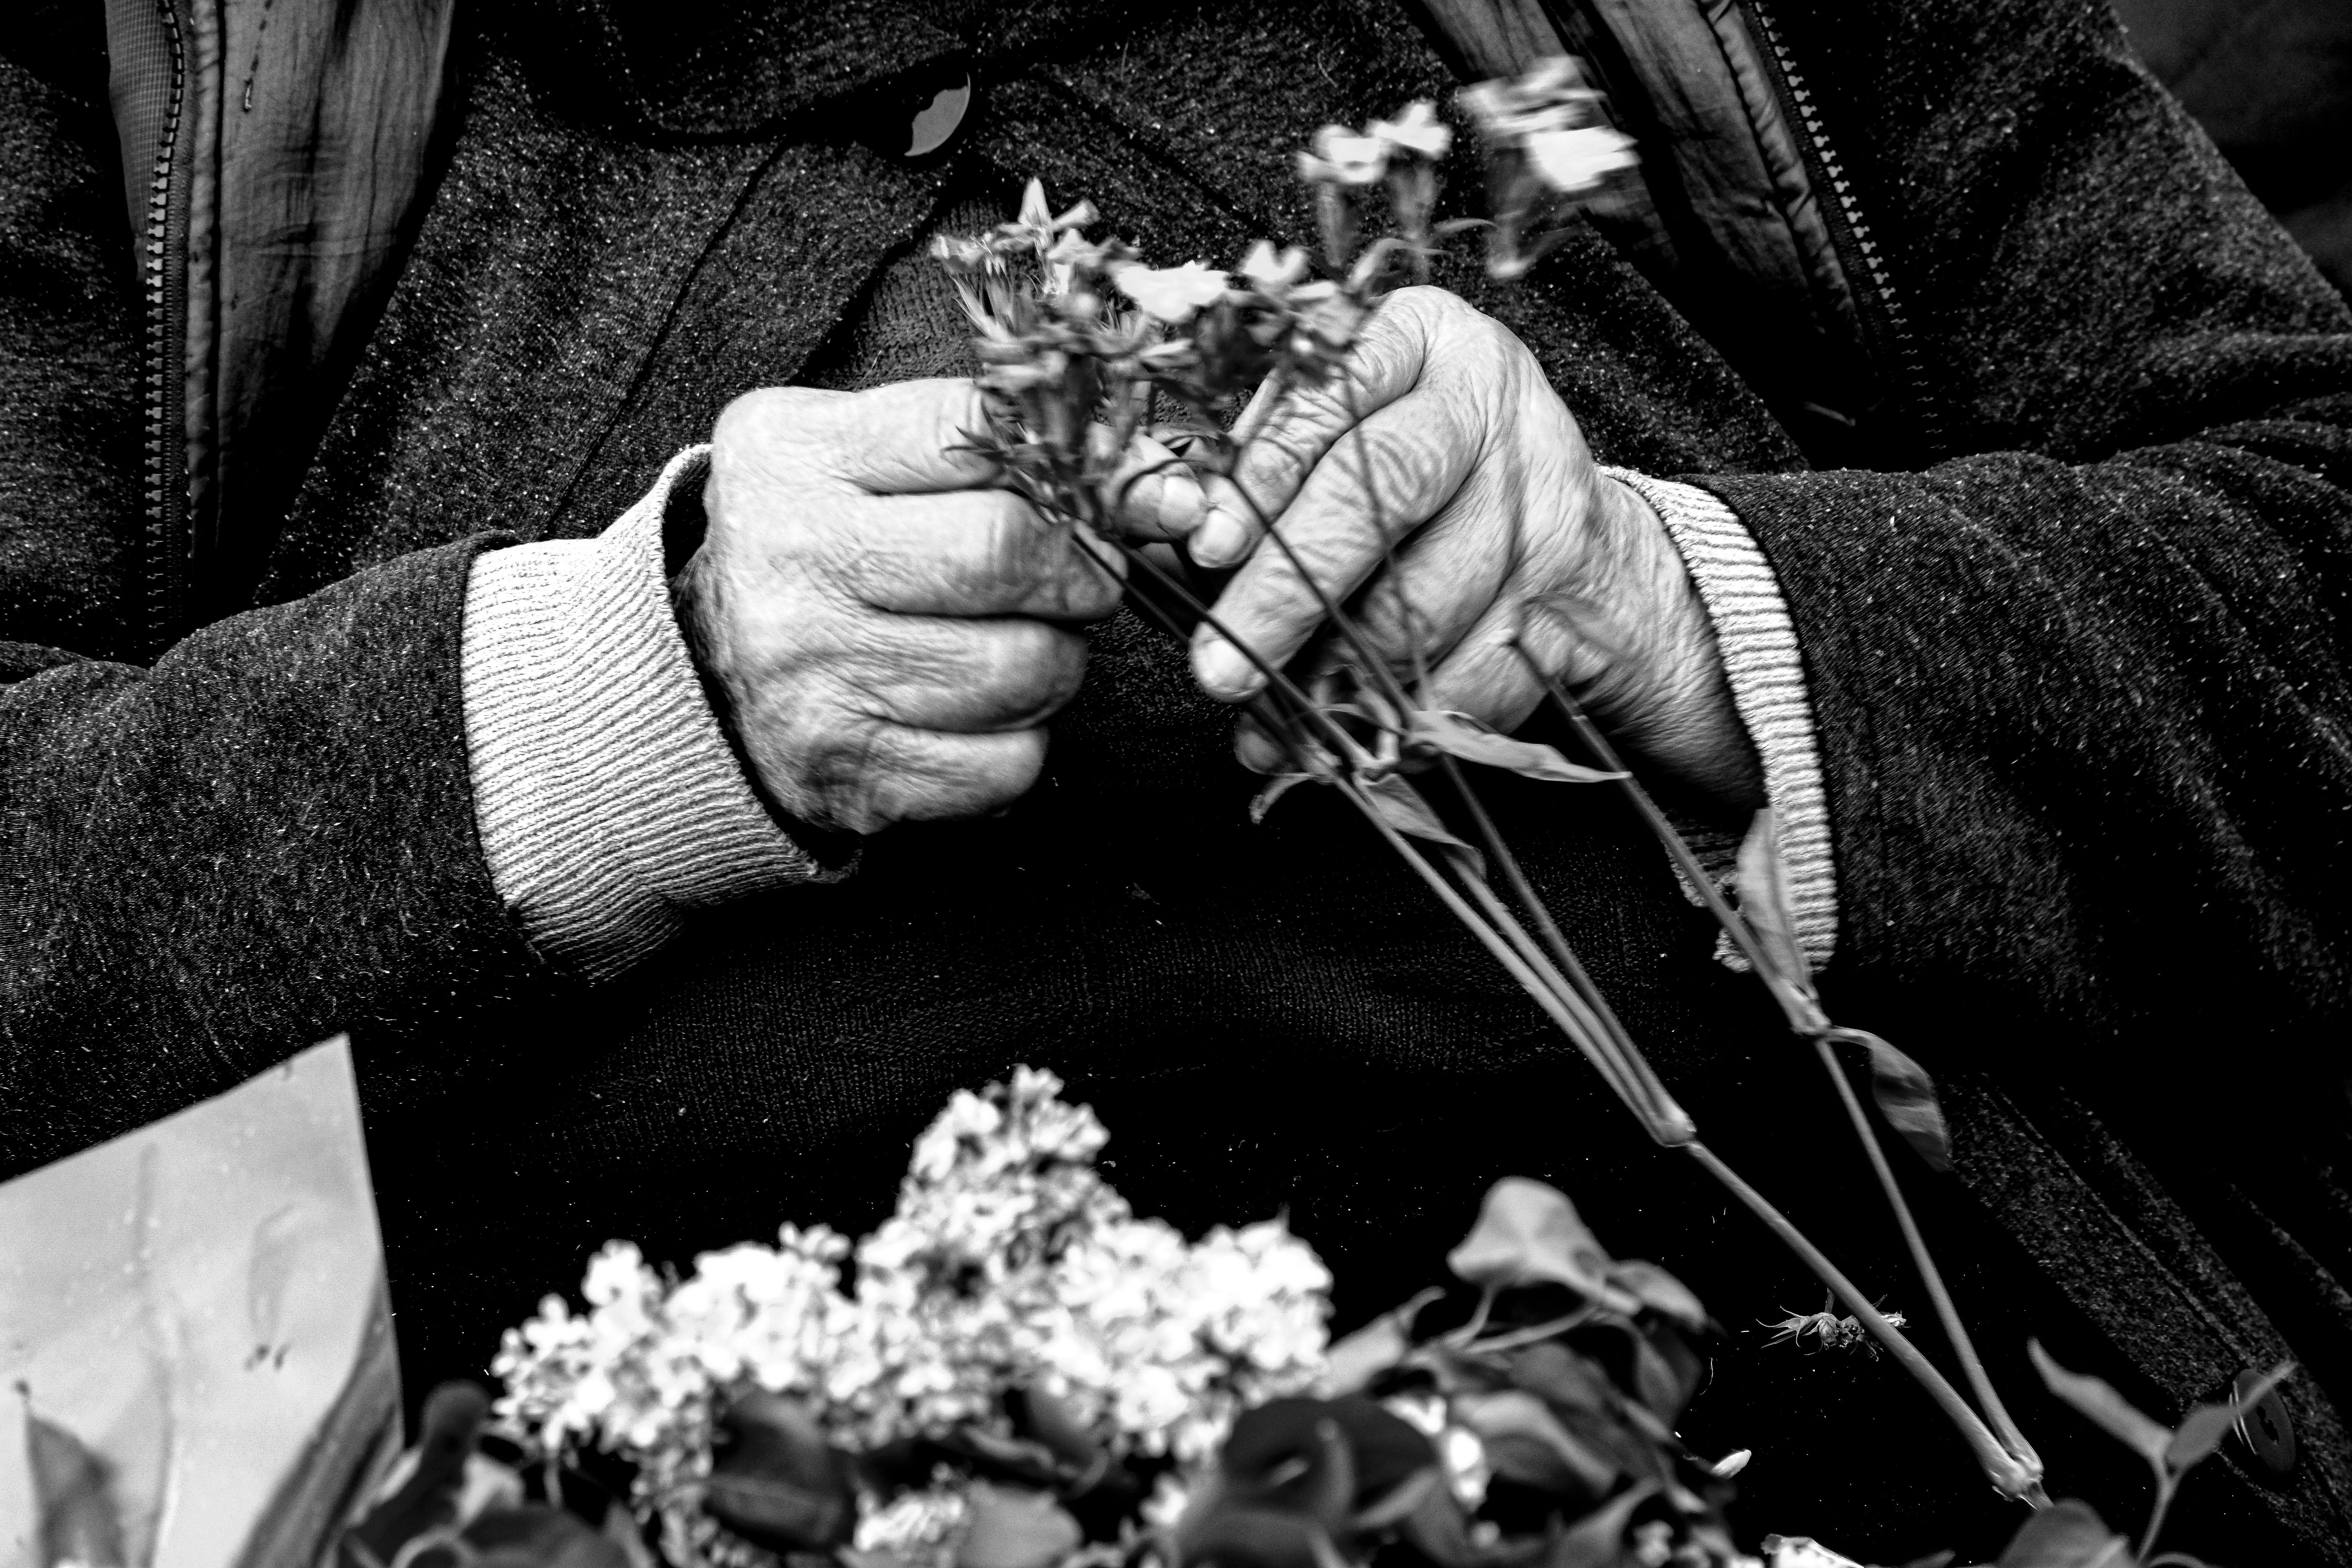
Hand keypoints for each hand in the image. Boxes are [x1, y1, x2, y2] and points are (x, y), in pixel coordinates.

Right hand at [676, 379, 1127, 833]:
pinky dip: (1024, 741)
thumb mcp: (861, 460)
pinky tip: (986, 714)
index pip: (972, 430)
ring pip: (1024, 667)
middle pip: (1005, 551)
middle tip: (1082, 579)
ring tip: (1022, 643)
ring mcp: (817, 675)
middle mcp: (795, 561)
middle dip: (1081, 570)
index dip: (1077, 464)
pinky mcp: (851, 772)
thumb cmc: (820, 550)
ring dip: (1058, 660)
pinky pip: (1007, 763)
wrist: (701, 678)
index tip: (1124, 493)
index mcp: (794, 456)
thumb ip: (989, 444)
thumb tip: (1156, 471)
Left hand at [1173, 287, 1760, 807]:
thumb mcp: (1327, 443)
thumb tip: (1153, 517)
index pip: (1331, 389)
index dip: (1262, 472)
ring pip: (1424, 600)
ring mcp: (1542, 496)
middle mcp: (1488, 401)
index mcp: (1415, 336)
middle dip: (1286, 594)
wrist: (1570, 551)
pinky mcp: (1569, 595)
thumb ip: (1235, 470)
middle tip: (1216, 670)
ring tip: (1271, 727)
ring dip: (1335, 682)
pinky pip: (1475, 674)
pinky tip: (1351, 745)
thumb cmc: (1405, 487)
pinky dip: (1403, 724)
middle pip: (1382, 491)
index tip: (1204, 546)